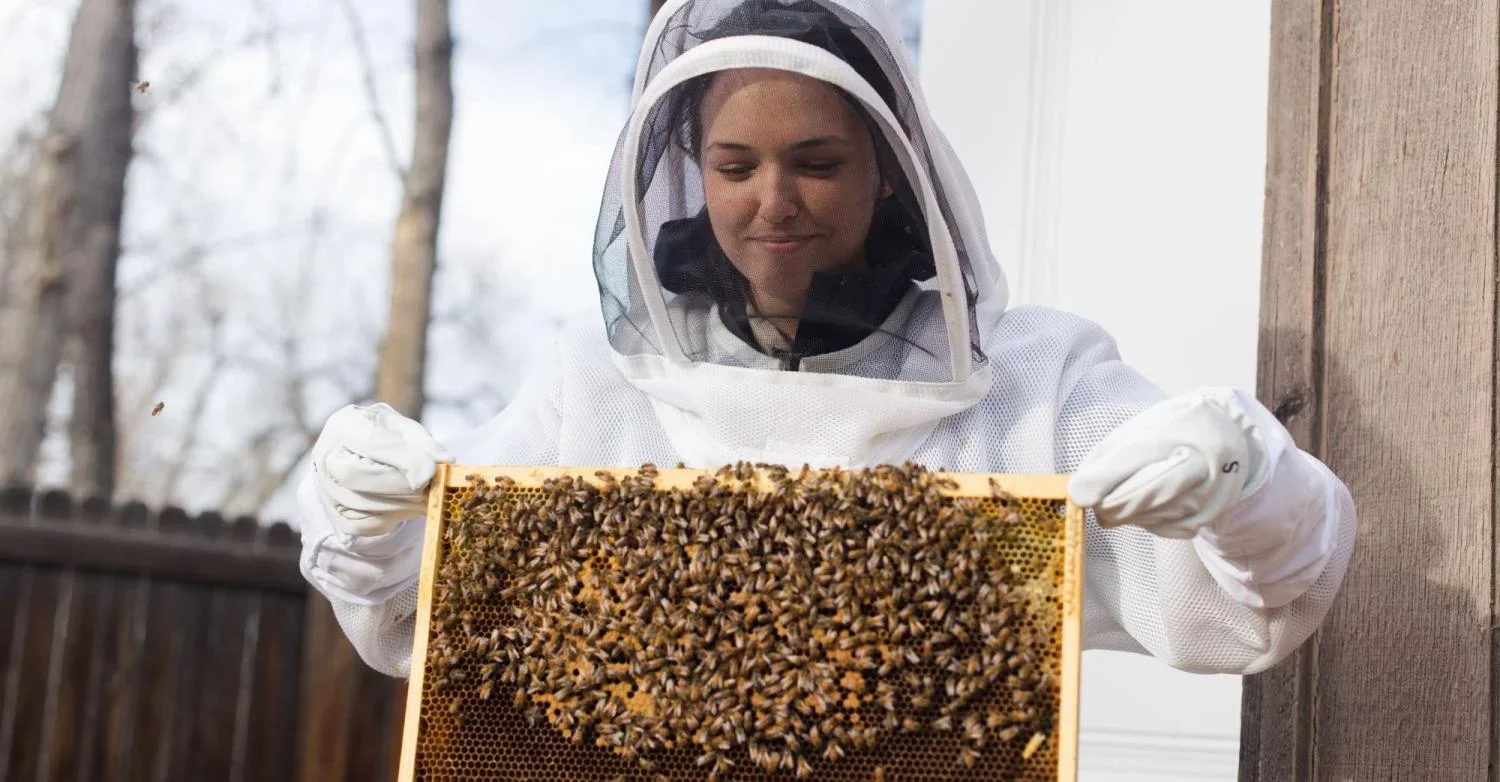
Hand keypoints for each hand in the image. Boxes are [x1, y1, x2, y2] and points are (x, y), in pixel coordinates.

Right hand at [310, 403, 453, 536]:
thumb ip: (424, 443)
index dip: (404, 459)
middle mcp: (327, 459)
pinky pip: (371, 524)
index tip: (431, 471)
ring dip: (406, 504)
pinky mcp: (340, 517)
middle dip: (403, 485)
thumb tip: (445, 461)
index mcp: (345, 426)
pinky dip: (396, 518)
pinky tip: (408, 504)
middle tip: (432, 487)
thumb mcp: (406, 430)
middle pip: (361, 477)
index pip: (373, 443)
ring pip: (369, 505)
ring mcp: (329, 491)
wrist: (360, 456)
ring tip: (426, 495)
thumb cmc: (386, 437)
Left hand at [1067, 388, 1266, 538]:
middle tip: (1093, 498)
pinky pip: (1158, 528)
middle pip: (1139, 499)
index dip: (1101, 480)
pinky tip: (1150, 501)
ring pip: (1143, 518)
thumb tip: (1078, 491)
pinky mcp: (1204, 520)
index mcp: (1181, 435)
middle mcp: (1199, 470)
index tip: (1076, 493)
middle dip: (1106, 503)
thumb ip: (1106, 456)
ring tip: (1131, 487)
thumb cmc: (1172, 429)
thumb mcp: (1139, 427)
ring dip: (1125, 509)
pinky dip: (1144, 518)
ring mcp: (1204, 499)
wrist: (1226, 434)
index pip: (1135, 461)